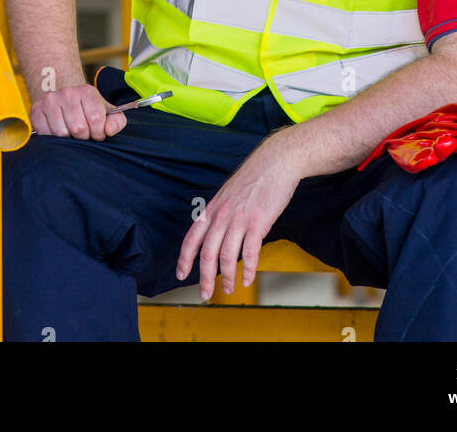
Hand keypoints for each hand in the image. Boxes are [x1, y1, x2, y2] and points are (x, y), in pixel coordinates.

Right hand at [30, 84, 126, 140]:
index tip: (97, 132)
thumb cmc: (87, 109)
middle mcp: (67, 92)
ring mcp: (50, 100)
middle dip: (83, 137)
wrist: (65, 99)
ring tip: (71, 132)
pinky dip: (53, 138)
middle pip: (78, 128)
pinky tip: (58, 130)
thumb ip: (116, 121)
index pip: (96, 119)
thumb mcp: (107, 112)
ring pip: (61, 132)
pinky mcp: (37, 110)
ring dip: (68, 138)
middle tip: (83, 133)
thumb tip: (108, 130)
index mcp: (87, 91)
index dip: (98, 132)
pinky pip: (46, 134)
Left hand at [175, 135, 300, 299]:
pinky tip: (248, 279)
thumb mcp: (229, 193)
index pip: (191, 238)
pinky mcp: (258, 223)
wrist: (275, 162)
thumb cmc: (255, 177)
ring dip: (227, 278)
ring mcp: (239, 219)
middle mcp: (222, 215)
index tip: (181, 274)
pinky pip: (250, 253)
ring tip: (230, 289)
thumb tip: (218, 233)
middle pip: (207, 254)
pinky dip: (248, 270)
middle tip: (206, 293)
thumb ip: (221, 213)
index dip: (184, 259)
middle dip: (205, 278)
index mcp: (213, 209)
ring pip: (226, 257)